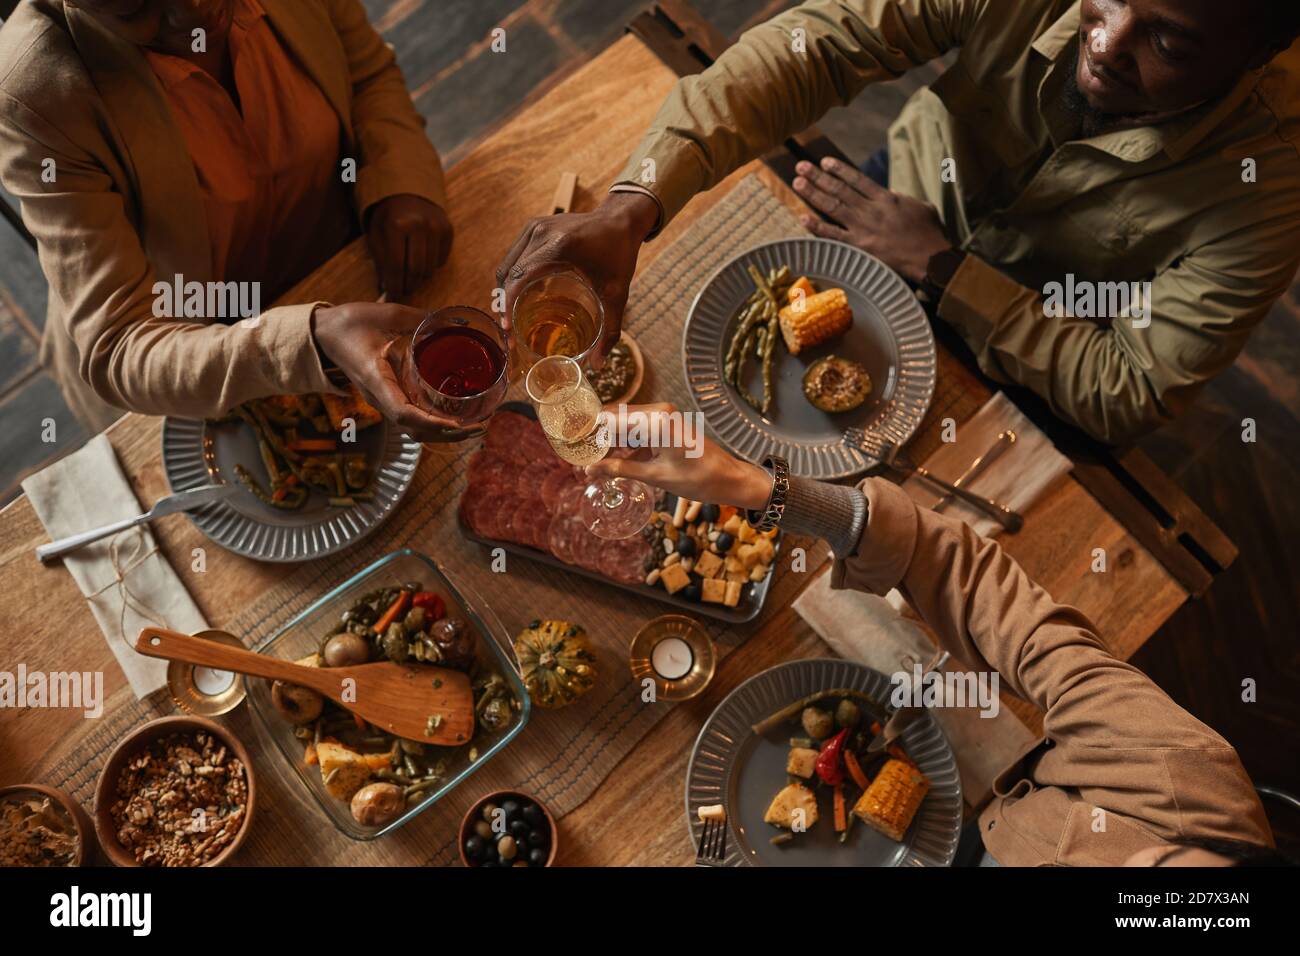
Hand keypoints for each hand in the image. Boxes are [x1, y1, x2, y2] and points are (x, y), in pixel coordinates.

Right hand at [312, 302, 484, 442]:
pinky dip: (433, 424)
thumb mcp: (389, 315)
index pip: (403, 412)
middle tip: (479, 427)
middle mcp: (379, 396)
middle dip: (447, 434)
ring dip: (442, 433)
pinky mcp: (387, 397)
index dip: (432, 422)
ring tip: (472, 426)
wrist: (325, 332)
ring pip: (412, 429)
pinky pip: (411, 419)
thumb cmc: (352, 323)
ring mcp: (382, 400)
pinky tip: (454, 416)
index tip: (458, 424)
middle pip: (413, 430)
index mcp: (376, 379)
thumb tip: (460, 322)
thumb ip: (423, 319)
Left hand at [366, 194, 453, 299]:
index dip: (395, 286)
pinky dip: (430, 266)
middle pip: (416, 270)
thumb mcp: (376, 235)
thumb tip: (388, 290)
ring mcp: (437, 227)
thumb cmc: (387, 217)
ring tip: (410, 277)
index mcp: (397, 225)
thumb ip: (381, 262)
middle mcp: (420, 225)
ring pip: (430, 268)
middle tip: (402, 291)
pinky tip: (421, 260)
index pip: (397, 266)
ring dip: (419, 278)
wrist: (407, 191)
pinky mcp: (448, 230)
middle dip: (408, 286)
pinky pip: (440, 260)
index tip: (393, 297)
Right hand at [495, 191, 658, 364]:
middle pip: (508, 272)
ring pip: (507, 263)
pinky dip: (512, 275)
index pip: (520, 276)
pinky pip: (515, 255)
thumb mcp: (617, 292)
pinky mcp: (534, 226)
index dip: (508, 304)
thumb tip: (598, 365)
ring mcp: (535, 226)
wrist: (620, 219)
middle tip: (509, 330)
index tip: (507, 329)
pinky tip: (520, 296)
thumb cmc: (619, 255)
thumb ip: (610, 329)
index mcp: (558, 246)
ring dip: (505, 289)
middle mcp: (541, 233)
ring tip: (510, 316)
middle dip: (504, 302)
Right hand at [584, 404, 771, 509]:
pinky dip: (625, 445)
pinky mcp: (667, 424)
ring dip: (609, 442)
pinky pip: (638, 430)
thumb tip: (588, 470)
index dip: (587, 432)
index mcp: (655, 421)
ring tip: (590, 461)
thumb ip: (620, 470)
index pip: (609, 421)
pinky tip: (612, 463)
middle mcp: (658, 411)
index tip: (568, 442)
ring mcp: (663, 415)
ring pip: (624, 425)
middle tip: (575, 454)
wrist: (729, 478)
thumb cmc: (698, 478)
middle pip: (614, 419)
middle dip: (595, 437)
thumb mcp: (656, 476)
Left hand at [792, 157, 950, 283]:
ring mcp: (863, 228)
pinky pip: (833, 235)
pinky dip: (816, 226)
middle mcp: (871, 210)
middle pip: (839, 189)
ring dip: (813, 194)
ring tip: (798, 183)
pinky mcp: (859, 247)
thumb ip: (902, 198)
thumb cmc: (930, 233)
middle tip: (801, 167)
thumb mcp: (920, 206)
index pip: (857, 179)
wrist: (930, 258)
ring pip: (832, 207)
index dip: (839, 169)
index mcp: (886, 198)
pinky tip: (802, 216)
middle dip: (818, 177)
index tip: (824, 162)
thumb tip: (889, 193)